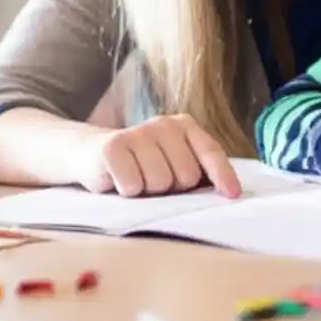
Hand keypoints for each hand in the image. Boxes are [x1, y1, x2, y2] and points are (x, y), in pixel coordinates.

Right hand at [76, 114, 241, 197]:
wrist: (88, 152)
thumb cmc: (140, 164)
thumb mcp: (171, 162)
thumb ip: (197, 171)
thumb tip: (228, 193)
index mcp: (184, 126)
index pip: (210, 152)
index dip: (222, 175)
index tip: (231, 196)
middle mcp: (163, 125)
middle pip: (186, 175)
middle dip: (172, 188)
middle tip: (154, 181)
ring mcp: (138, 133)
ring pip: (160, 183)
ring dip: (147, 191)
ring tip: (136, 180)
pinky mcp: (113, 146)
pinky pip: (134, 185)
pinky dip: (127, 191)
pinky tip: (118, 181)